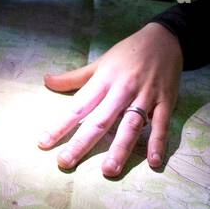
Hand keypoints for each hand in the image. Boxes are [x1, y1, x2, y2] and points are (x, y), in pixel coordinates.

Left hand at [37, 23, 182, 176]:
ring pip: (131, 125)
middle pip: (101, 119)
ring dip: (120, 148)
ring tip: (109, 170)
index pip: (78, 106)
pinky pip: (161, 124)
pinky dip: (158, 143)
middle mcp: (123, 89)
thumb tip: (46, 81)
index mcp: (104, 79)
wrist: (165, 38)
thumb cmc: (128, 52)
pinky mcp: (166, 101)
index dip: (60, 125)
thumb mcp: (101, 62)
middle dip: (83, 142)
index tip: (44, 143)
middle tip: (66, 162)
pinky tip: (153, 162)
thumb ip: (75, 77)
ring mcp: (145, 96)